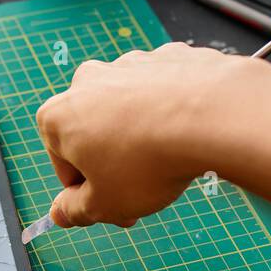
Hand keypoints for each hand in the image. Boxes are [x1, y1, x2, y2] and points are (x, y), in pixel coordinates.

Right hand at [36, 43, 248, 228]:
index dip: (89, 192)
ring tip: (170, 161)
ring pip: (129, 110)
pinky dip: (172, 111)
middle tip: (143, 190)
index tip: (114, 205)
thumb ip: (75, 210)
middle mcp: (87, 81)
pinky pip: (164, 91)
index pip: (64, 165)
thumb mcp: (105, 204)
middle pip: (94, 133)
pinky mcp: (167, 57)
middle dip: (113, 162)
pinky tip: (190, 133)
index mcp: (58, 116)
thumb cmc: (149, 162)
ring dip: (141, 135)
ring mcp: (129, 64)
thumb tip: (60, 213)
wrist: (211, 116)